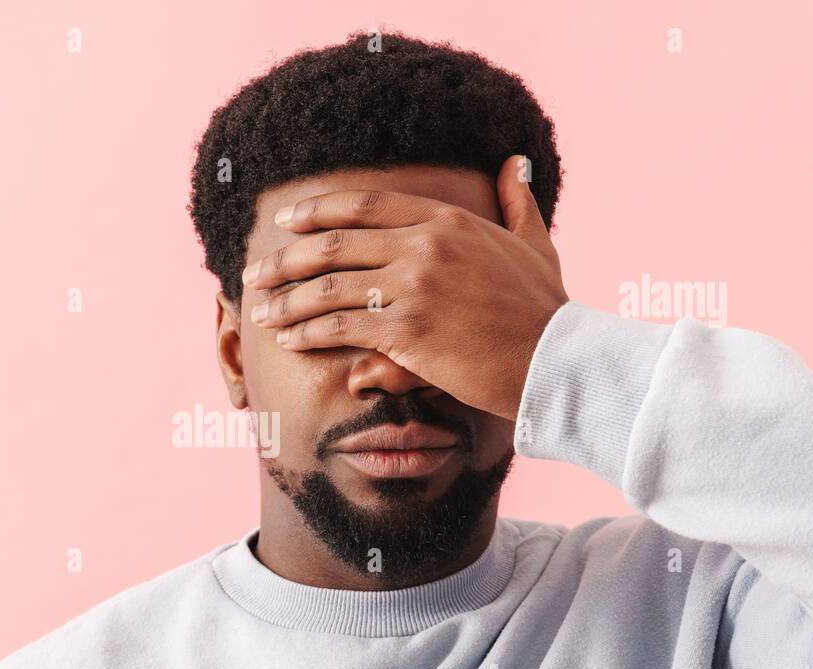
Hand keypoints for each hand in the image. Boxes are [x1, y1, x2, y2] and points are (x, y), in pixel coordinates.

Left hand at [241, 155, 568, 420]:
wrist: (557, 359)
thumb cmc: (546, 309)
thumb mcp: (536, 243)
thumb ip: (518, 202)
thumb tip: (514, 163)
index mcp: (447, 220)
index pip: (365, 205)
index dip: (317, 211)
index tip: (287, 222)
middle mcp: (425, 245)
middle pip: (334, 243)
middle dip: (285, 259)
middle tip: (256, 272)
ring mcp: (415, 286)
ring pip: (328, 286)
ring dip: (285, 300)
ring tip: (259, 311)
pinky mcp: (408, 330)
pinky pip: (340, 325)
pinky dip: (308, 332)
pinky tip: (289, 339)